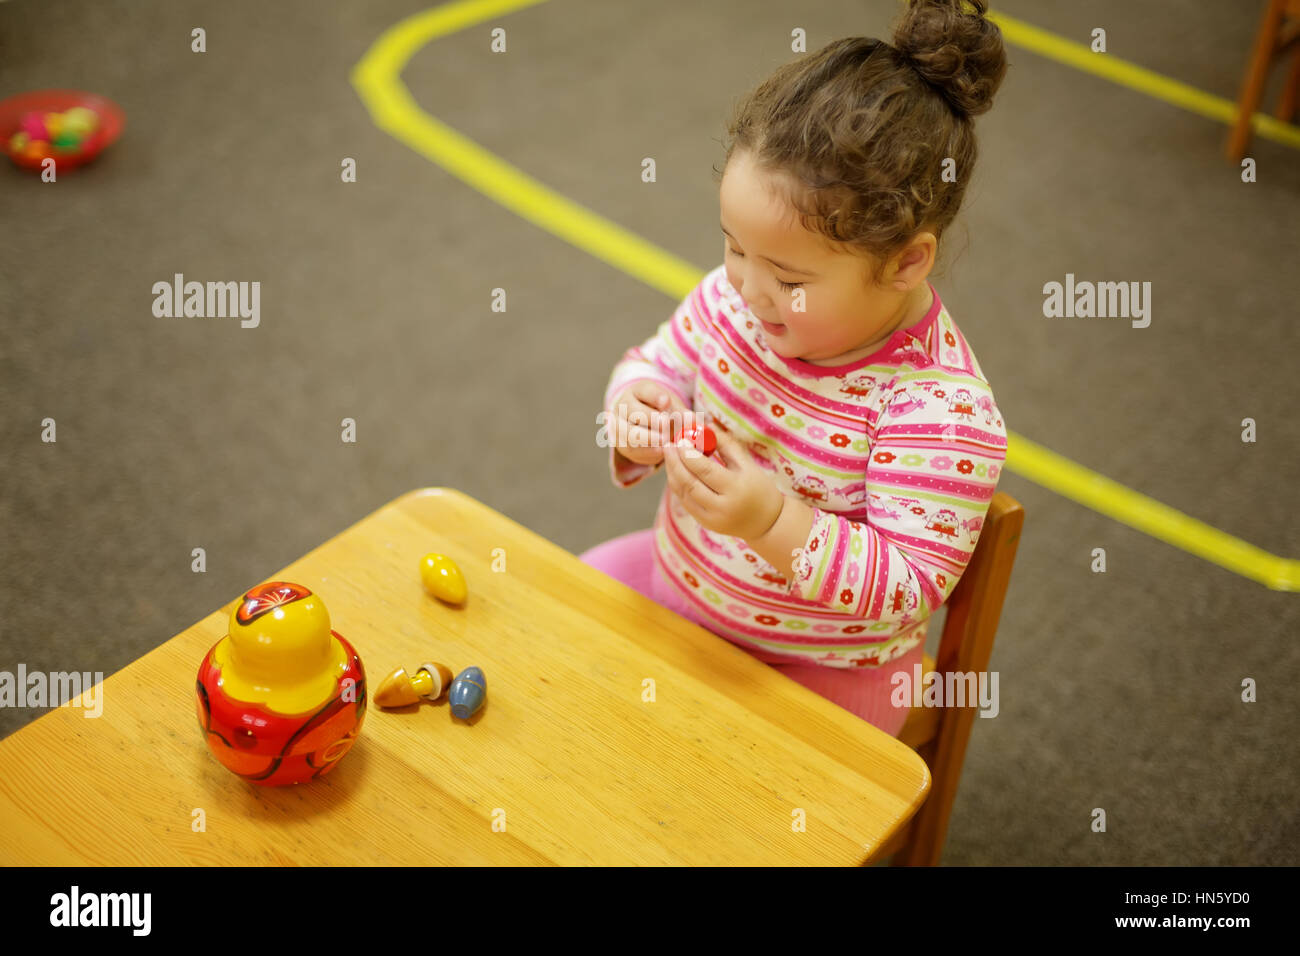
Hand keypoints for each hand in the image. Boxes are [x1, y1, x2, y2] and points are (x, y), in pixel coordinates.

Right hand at [610, 382, 696, 467]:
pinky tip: (660, 453)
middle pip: (633, 412)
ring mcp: (619, 425)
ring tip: (664, 442)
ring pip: (629, 433)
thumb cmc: (662, 413)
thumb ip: (684, 415)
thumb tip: (696, 423)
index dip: (655, 396)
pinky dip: (646, 452)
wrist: (644, 426)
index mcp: (638, 391)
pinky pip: (632, 450)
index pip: (644, 390)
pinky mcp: (621, 444)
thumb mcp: (673, 408)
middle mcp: (624, 406)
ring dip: (648, 438)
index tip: (666, 402)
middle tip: (665, 425)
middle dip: (651, 418)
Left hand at [662, 420, 783, 540]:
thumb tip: (706, 426)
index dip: (689, 455)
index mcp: (736, 489)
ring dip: (673, 474)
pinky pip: (686, 503)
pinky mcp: (706, 524)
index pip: (706, 470)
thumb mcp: (748, 464)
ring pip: (684, 494)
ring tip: (669, 456)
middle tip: (668, 445)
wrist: (767, 522)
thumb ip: (726, 444)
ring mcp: (712, 519)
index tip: (681, 439)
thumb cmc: (759, 487)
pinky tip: (675, 472)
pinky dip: (678, 486)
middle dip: (675, 463)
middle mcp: (723, 507)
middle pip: (690, 483)